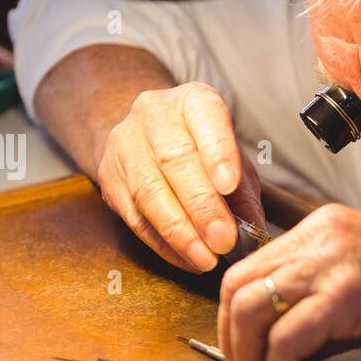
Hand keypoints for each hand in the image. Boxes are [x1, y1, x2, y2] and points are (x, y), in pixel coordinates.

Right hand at [95, 82, 264, 271]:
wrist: (146, 137)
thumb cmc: (202, 151)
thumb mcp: (233, 160)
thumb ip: (244, 193)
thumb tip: (253, 231)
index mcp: (193, 101)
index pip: (205, 117)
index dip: (218, 152)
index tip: (229, 185)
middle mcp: (153, 114)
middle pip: (174, 160)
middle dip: (201, 206)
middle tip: (223, 240)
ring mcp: (124, 144)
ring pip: (148, 191)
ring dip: (179, 232)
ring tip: (205, 259)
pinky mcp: (108, 177)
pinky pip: (134, 216)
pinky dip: (162, 244)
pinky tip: (186, 259)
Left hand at [218, 203, 360, 360]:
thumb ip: (320, 298)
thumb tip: (274, 339)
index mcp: (326, 226)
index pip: (250, 266)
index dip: (236, 318)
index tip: (245, 353)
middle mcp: (323, 235)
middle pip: (236, 285)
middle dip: (233, 340)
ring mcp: (334, 261)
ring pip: (250, 310)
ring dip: (250, 360)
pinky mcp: (348, 295)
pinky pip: (284, 340)